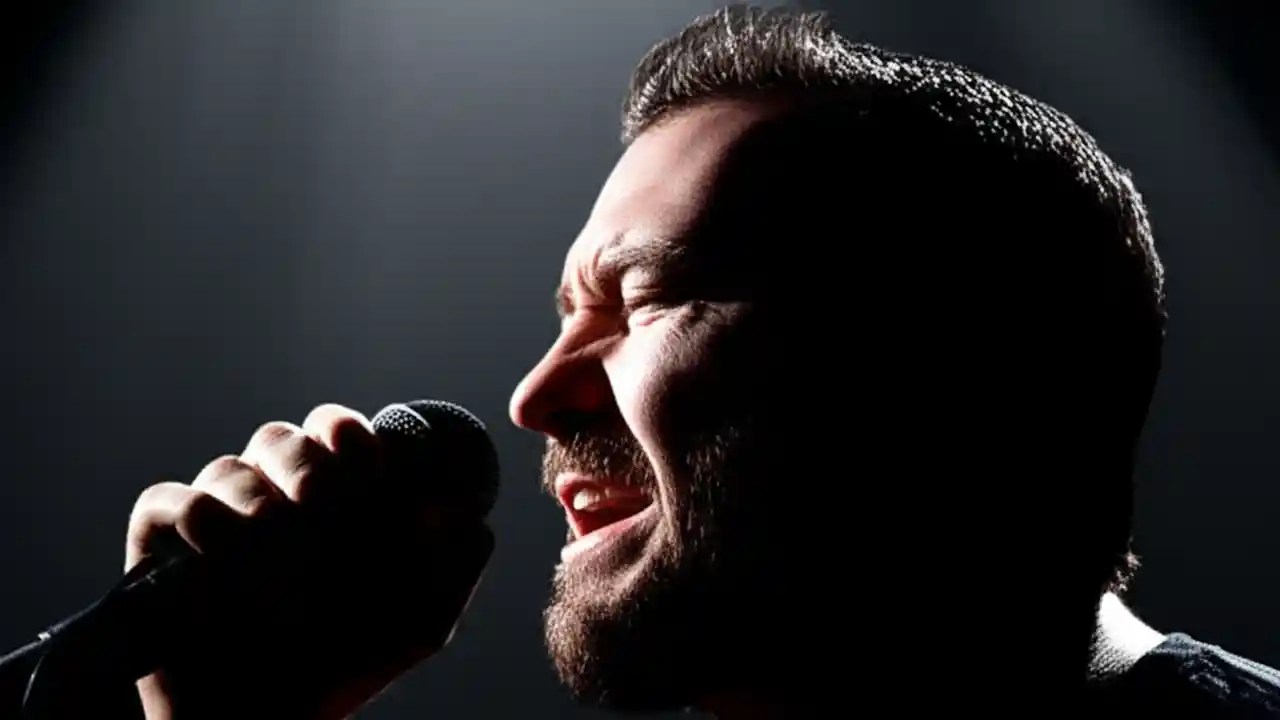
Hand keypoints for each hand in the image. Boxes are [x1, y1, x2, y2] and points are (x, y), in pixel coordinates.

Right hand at [124, 404, 493, 719]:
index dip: (354, 437)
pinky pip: (172, 500)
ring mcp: (212, 518)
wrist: (267, 719)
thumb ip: (456, 560)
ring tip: (281, 560)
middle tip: (327, 502)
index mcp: (329, 498)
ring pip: (229, 467)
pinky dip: (202, 519)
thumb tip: (451, 506)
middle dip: (310, 463)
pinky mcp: (158, 545)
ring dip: (260, 503)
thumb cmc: (343, 666)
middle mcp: (269, 497)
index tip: (377, 470)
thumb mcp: (422, 619)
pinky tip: (223, 555)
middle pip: (281, 436)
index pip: (337, 431)